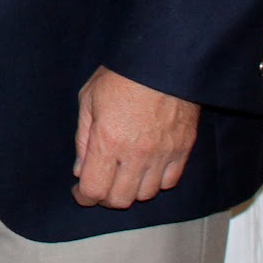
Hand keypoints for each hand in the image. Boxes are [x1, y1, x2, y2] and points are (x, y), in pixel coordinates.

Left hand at [73, 65, 199, 207]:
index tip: (80, 193)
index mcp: (108, 141)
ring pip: (146, 194)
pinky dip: (156, 182)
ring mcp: (162, 155)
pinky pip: (169, 182)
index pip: (94, 188)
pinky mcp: (182, 151)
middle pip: (120, 199)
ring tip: (122, 176)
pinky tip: (146, 169)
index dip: (84, 196)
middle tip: (99, 186)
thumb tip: (80, 169)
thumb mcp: (89, 100)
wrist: (162, 63)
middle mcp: (136, 154)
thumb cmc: (121, 76)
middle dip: (105, 197)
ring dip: (130, 190)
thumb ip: (83, 139)